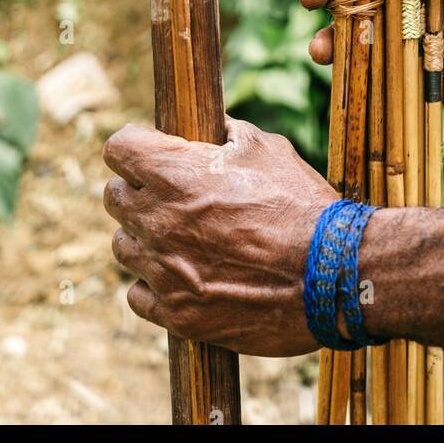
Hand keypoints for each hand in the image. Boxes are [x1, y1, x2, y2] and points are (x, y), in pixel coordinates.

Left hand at [104, 119, 335, 355]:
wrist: (329, 276)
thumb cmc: (301, 205)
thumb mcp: (267, 149)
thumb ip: (228, 135)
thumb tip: (215, 128)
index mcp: (175, 174)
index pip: (117, 147)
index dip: (135, 144)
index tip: (151, 147)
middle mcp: (158, 221)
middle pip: (114, 197)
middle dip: (138, 189)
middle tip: (171, 193)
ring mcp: (163, 271)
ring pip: (123, 246)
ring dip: (145, 238)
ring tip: (181, 237)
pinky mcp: (176, 314)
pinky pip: (137, 295)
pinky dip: (154, 285)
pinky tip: (183, 275)